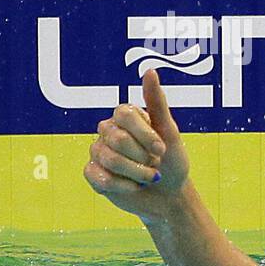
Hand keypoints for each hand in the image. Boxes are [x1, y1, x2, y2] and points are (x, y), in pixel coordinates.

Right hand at [84, 69, 190, 221]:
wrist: (169, 195)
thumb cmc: (172, 161)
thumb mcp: (170, 132)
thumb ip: (157, 102)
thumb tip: (150, 70)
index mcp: (125, 116)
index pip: (124, 114)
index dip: (145, 135)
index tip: (162, 149)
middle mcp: (107, 130)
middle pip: (117, 139)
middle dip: (143, 157)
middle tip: (155, 164)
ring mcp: (97, 151)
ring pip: (110, 160)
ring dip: (138, 173)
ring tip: (149, 177)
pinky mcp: (92, 174)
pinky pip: (101, 178)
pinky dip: (125, 186)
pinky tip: (135, 187)